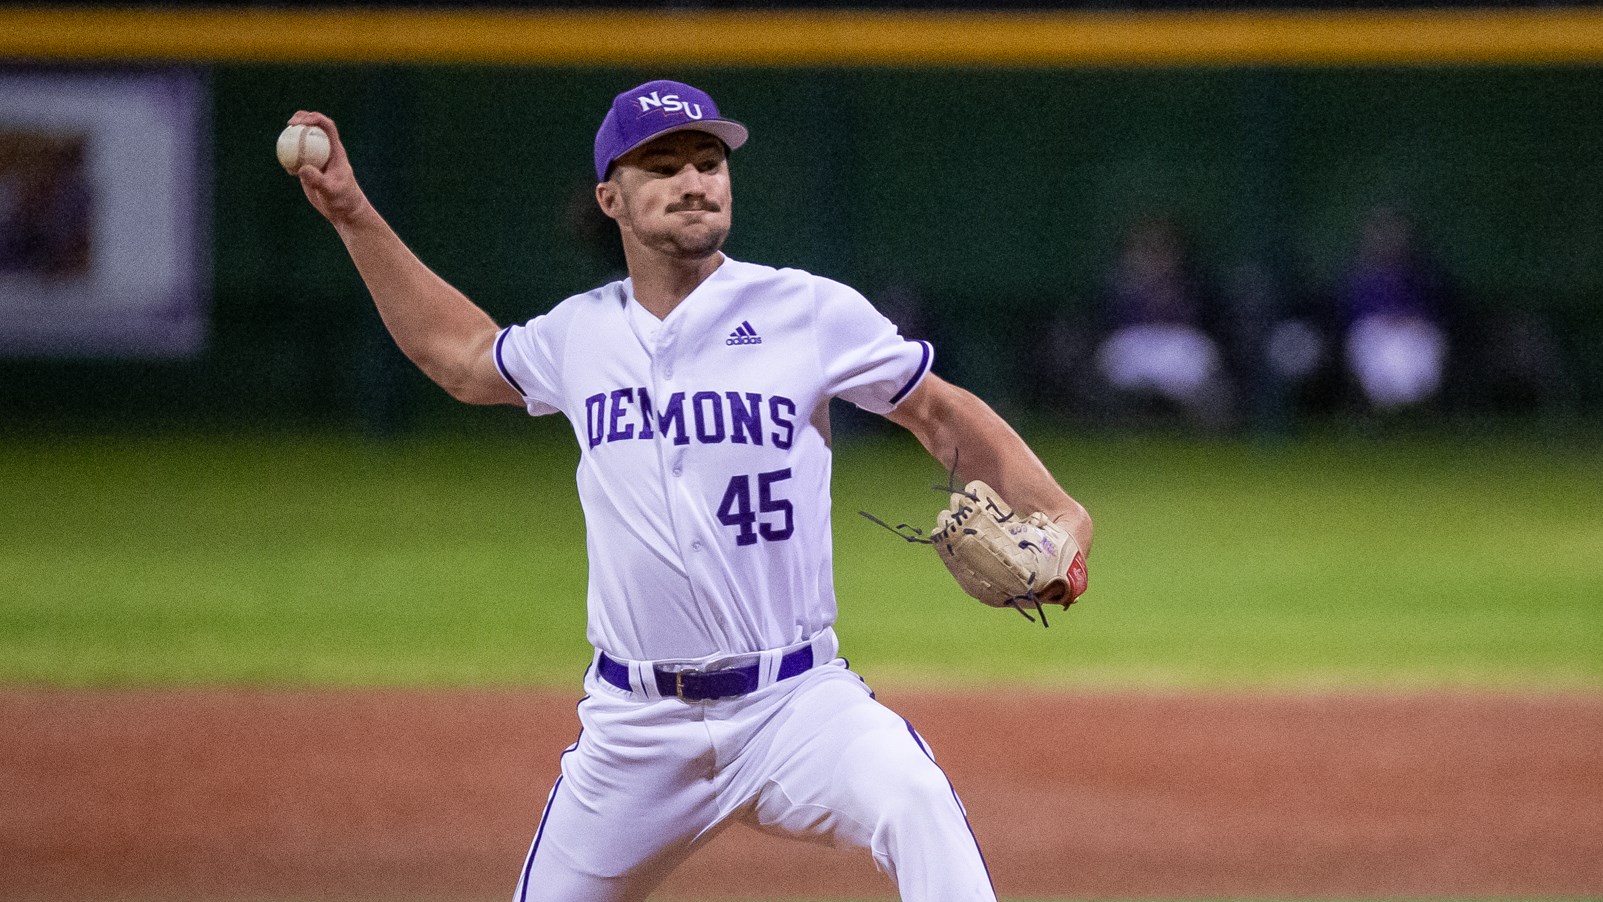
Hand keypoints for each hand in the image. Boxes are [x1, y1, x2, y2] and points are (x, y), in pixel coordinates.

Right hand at [286, 111, 371, 227]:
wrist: (344, 212)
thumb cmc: (343, 200)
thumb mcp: (331, 191)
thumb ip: (317, 179)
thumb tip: (302, 168)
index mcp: (335, 150)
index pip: (327, 127)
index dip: (314, 119)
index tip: (301, 122)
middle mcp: (326, 151)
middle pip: (314, 128)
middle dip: (301, 119)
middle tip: (289, 124)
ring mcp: (317, 159)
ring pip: (303, 142)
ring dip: (292, 137)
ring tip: (282, 142)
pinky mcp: (310, 169)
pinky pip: (297, 159)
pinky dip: (290, 159)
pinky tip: (288, 170)